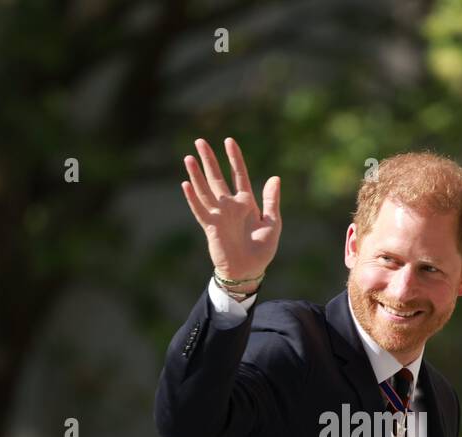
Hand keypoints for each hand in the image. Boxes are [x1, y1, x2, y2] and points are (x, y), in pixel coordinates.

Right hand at [181, 137, 280, 283]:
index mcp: (246, 203)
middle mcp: (230, 206)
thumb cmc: (261, 250)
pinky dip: (193, 198)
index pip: (239, 175)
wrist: (249, 271)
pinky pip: (200, 210)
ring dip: (197, 174)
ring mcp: (219, 215)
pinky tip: (186, 184)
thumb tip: (275, 177)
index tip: (229, 141)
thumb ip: (272, 201)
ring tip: (189, 157)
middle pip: (217, 178)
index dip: (234, 158)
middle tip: (200, 141)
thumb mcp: (273, 223)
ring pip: (205, 190)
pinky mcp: (210, 227)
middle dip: (209, 160)